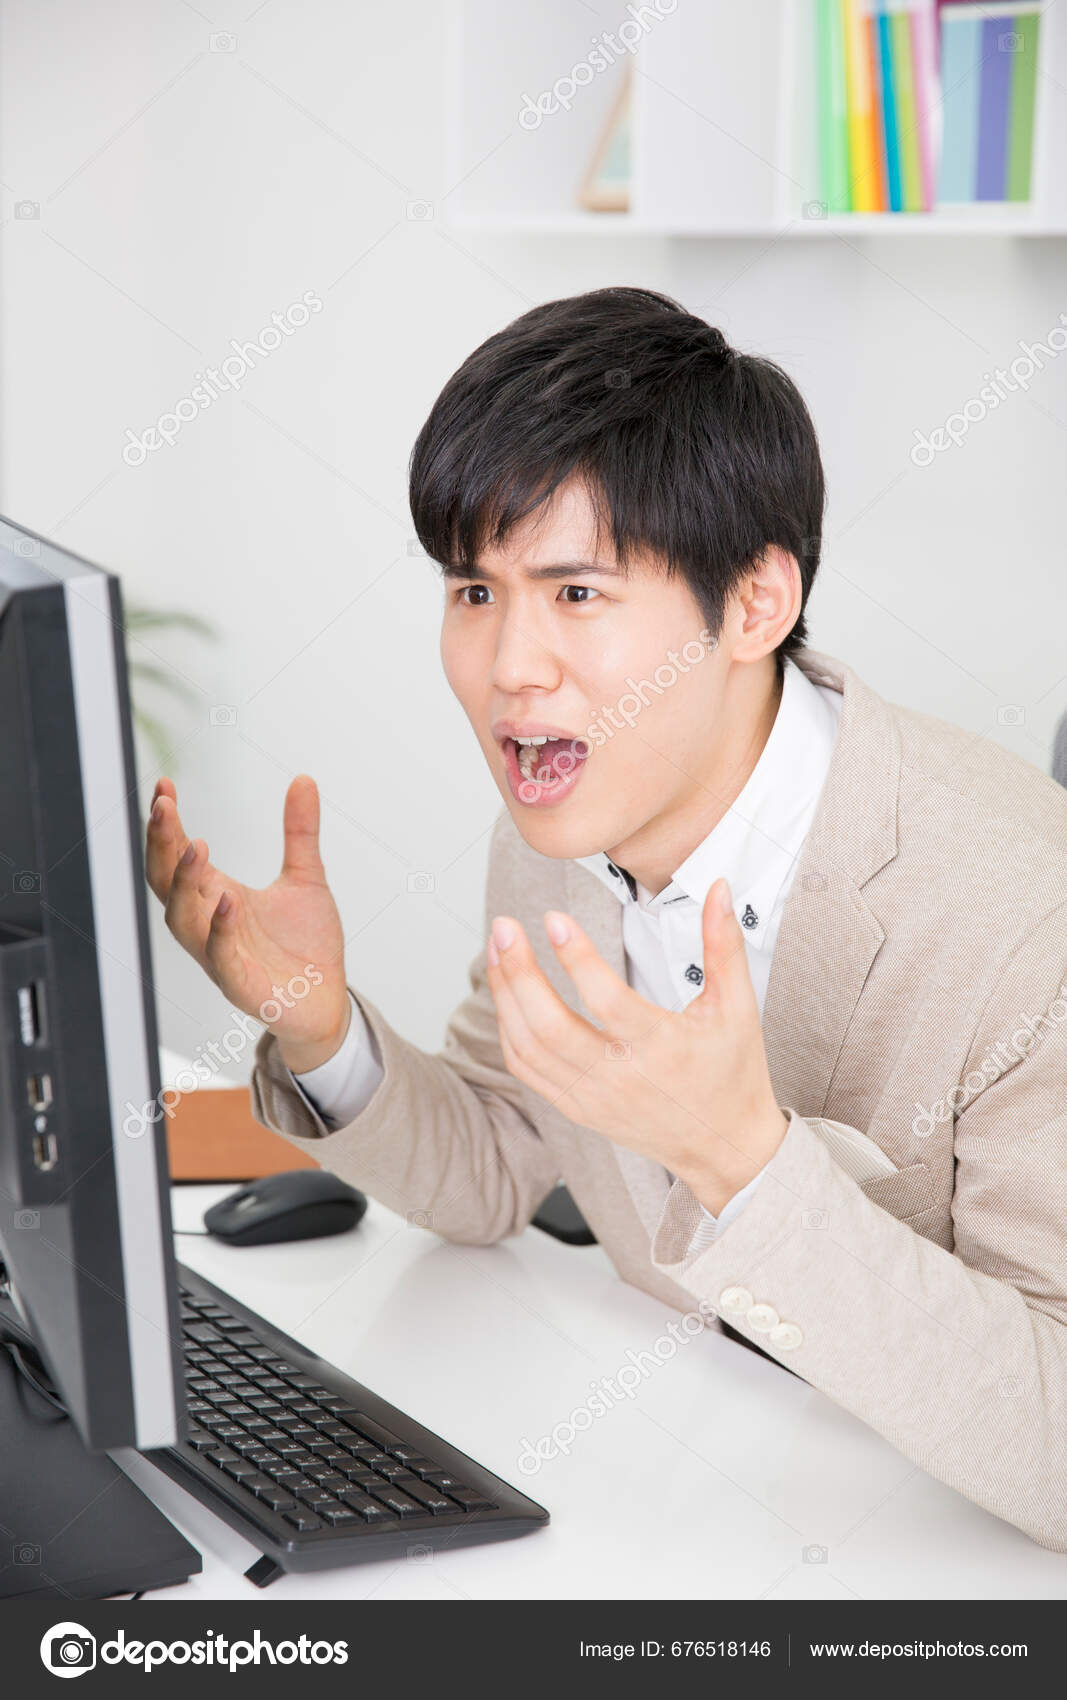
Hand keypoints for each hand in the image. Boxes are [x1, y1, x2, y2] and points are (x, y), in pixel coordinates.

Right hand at [145, 773, 349, 1071]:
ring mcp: (218, 954)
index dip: (166, 823)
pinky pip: (219, 956)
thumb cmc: (306, 945)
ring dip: (183, 883)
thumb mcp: (307, 877)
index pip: (176, 855)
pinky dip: (219, 929)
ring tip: (195, 846)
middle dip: (161, 843)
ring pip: (181, 919)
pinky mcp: (239, 983)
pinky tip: (227, 900)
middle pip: (165, 881)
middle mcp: (208, 922)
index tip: (163, 786)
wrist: (327, 1000)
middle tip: (163, 806)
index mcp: (216, 895)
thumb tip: (304, 779)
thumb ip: (300, 831)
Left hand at [485, 877, 788, 1215]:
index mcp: (663, 1048)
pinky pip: (528, 1071)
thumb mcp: (738, 1007)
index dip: (577, 957)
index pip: (607, 1001)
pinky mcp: (577, 1108)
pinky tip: (506, 995)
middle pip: (551, 1026)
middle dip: (520, 972)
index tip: (554, 918)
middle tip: (505, 927)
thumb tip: (719, 889)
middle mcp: (621, 1077)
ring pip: (530, 1048)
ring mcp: (593, 1097)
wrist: (725, 1147)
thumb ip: (724, 945)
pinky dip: (508, 1031)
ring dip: (506, 996)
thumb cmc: (732, 1073)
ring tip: (498, 949)